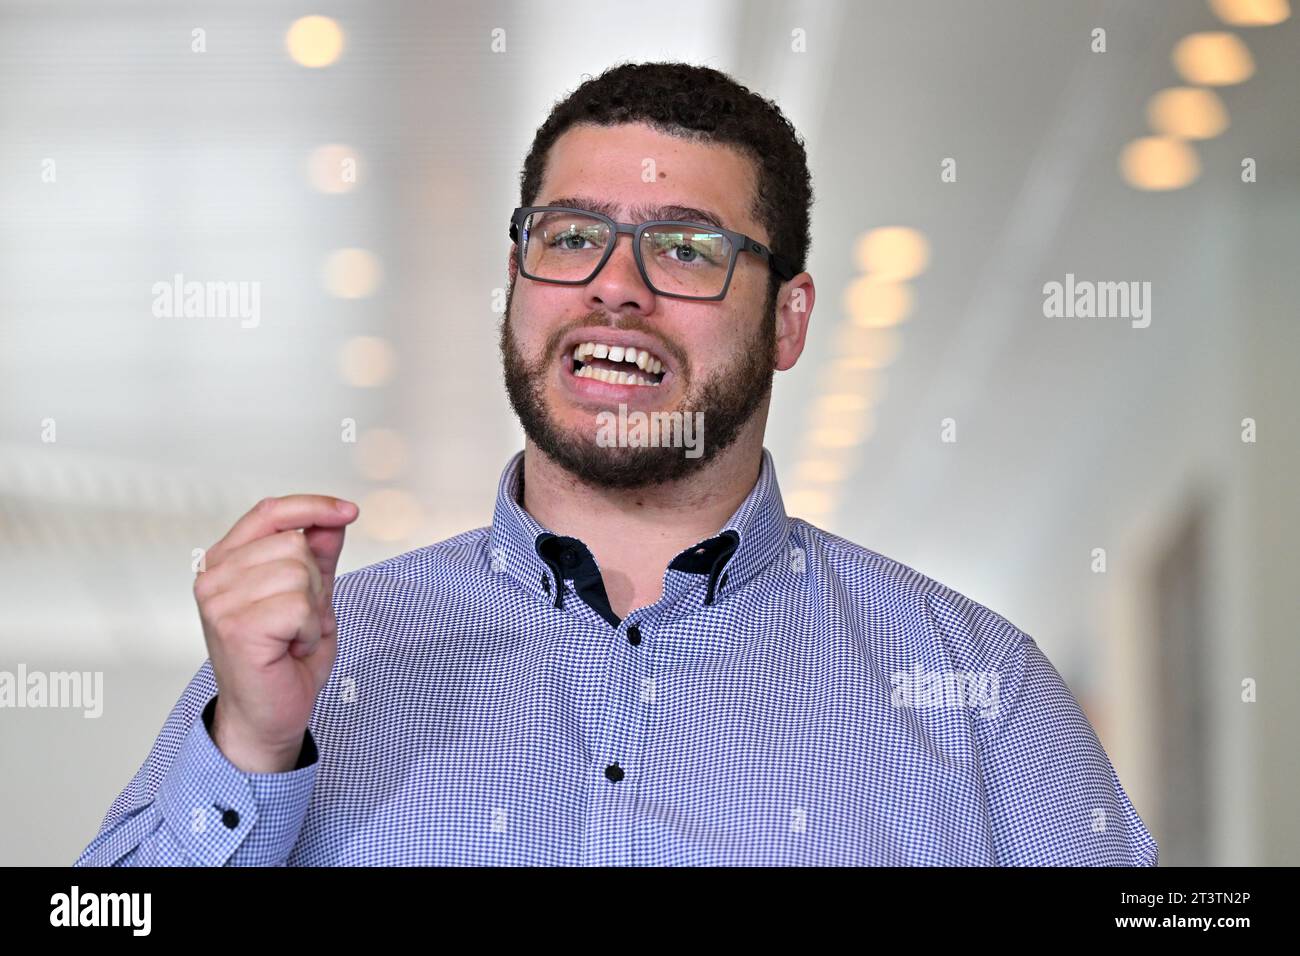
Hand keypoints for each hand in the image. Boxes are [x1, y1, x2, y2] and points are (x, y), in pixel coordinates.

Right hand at [192, 495, 357, 772]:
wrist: (269, 716)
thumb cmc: (284, 660)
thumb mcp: (312, 597)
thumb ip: (319, 556)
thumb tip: (333, 518)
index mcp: (227, 561)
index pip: (270, 512)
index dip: (312, 506)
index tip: (348, 511)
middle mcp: (215, 577)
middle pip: (295, 543)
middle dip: (315, 583)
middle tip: (299, 621)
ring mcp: (219, 601)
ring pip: (300, 572)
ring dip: (313, 611)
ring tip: (293, 636)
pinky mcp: (235, 626)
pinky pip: (299, 606)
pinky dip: (309, 631)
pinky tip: (291, 648)